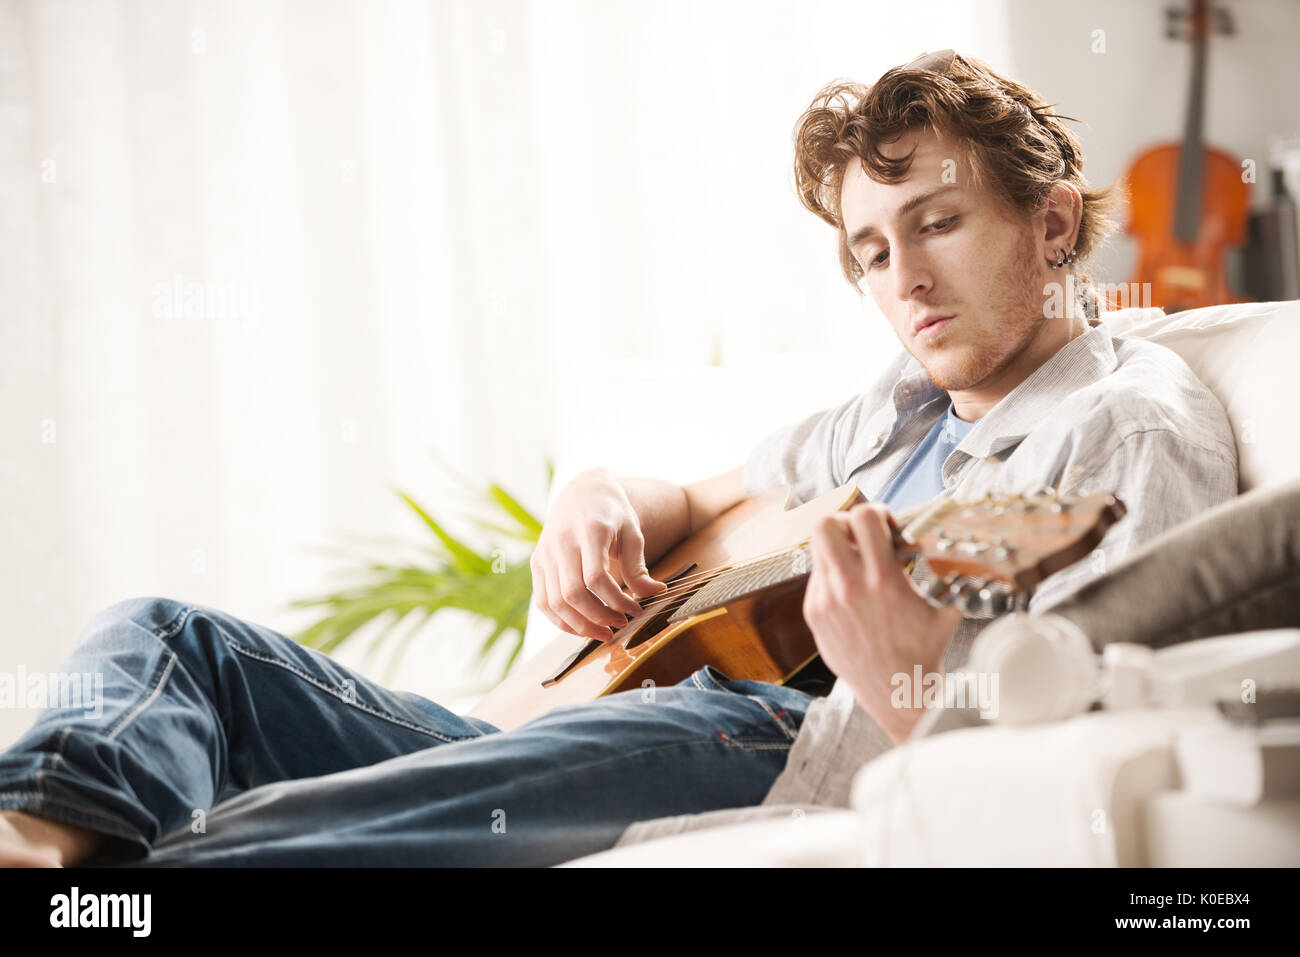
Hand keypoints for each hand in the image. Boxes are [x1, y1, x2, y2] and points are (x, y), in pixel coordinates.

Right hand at [530, 468, 667, 641]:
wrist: (583, 491)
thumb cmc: (612, 513)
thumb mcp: (632, 532)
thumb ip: (638, 566)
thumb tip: (655, 594)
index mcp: (589, 531)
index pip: (596, 578)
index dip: (617, 601)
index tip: (636, 610)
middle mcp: (561, 542)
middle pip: (573, 594)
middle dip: (598, 617)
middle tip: (620, 625)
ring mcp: (545, 553)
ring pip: (554, 602)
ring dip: (580, 625)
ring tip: (603, 633)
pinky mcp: (537, 563)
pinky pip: (542, 601)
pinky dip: (560, 621)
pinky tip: (582, 627)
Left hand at [803, 503, 962, 743]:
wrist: (896, 691)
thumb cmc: (923, 650)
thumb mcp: (946, 607)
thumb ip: (952, 573)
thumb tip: (964, 546)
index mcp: (883, 579)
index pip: (864, 517)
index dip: (876, 512)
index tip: (887, 527)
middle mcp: (849, 587)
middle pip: (825, 525)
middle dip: (844, 523)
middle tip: (862, 537)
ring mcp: (826, 601)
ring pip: (818, 551)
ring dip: (838, 550)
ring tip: (859, 565)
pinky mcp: (814, 614)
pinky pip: (817, 579)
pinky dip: (833, 576)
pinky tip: (852, 593)